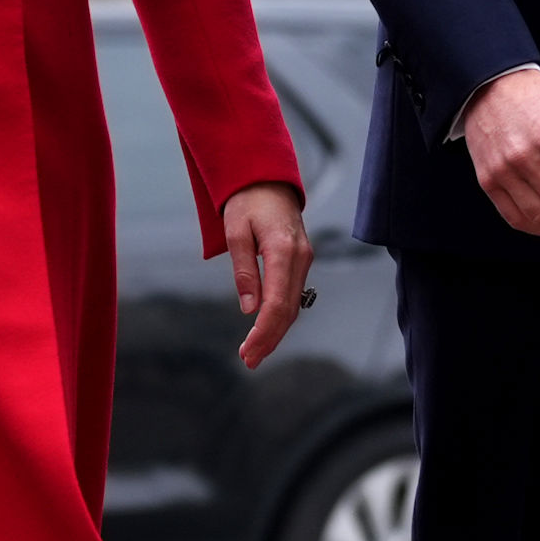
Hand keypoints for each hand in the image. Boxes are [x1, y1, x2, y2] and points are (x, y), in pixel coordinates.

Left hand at [223, 181, 313, 365]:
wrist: (268, 180)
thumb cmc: (247, 202)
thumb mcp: (235, 232)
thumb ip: (244, 271)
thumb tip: (250, 308)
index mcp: (282, 250)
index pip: (277, 303)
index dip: (263, 332)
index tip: (248, 351)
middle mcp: (299, 258)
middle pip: (289, 310)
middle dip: (270, 339)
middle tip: (249, 361)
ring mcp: (304, 260)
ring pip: (294, 306)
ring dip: (276, 332)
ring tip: (255, 353)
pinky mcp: (300, 261)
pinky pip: (293, 295)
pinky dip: (281, 316)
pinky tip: (267, 330)